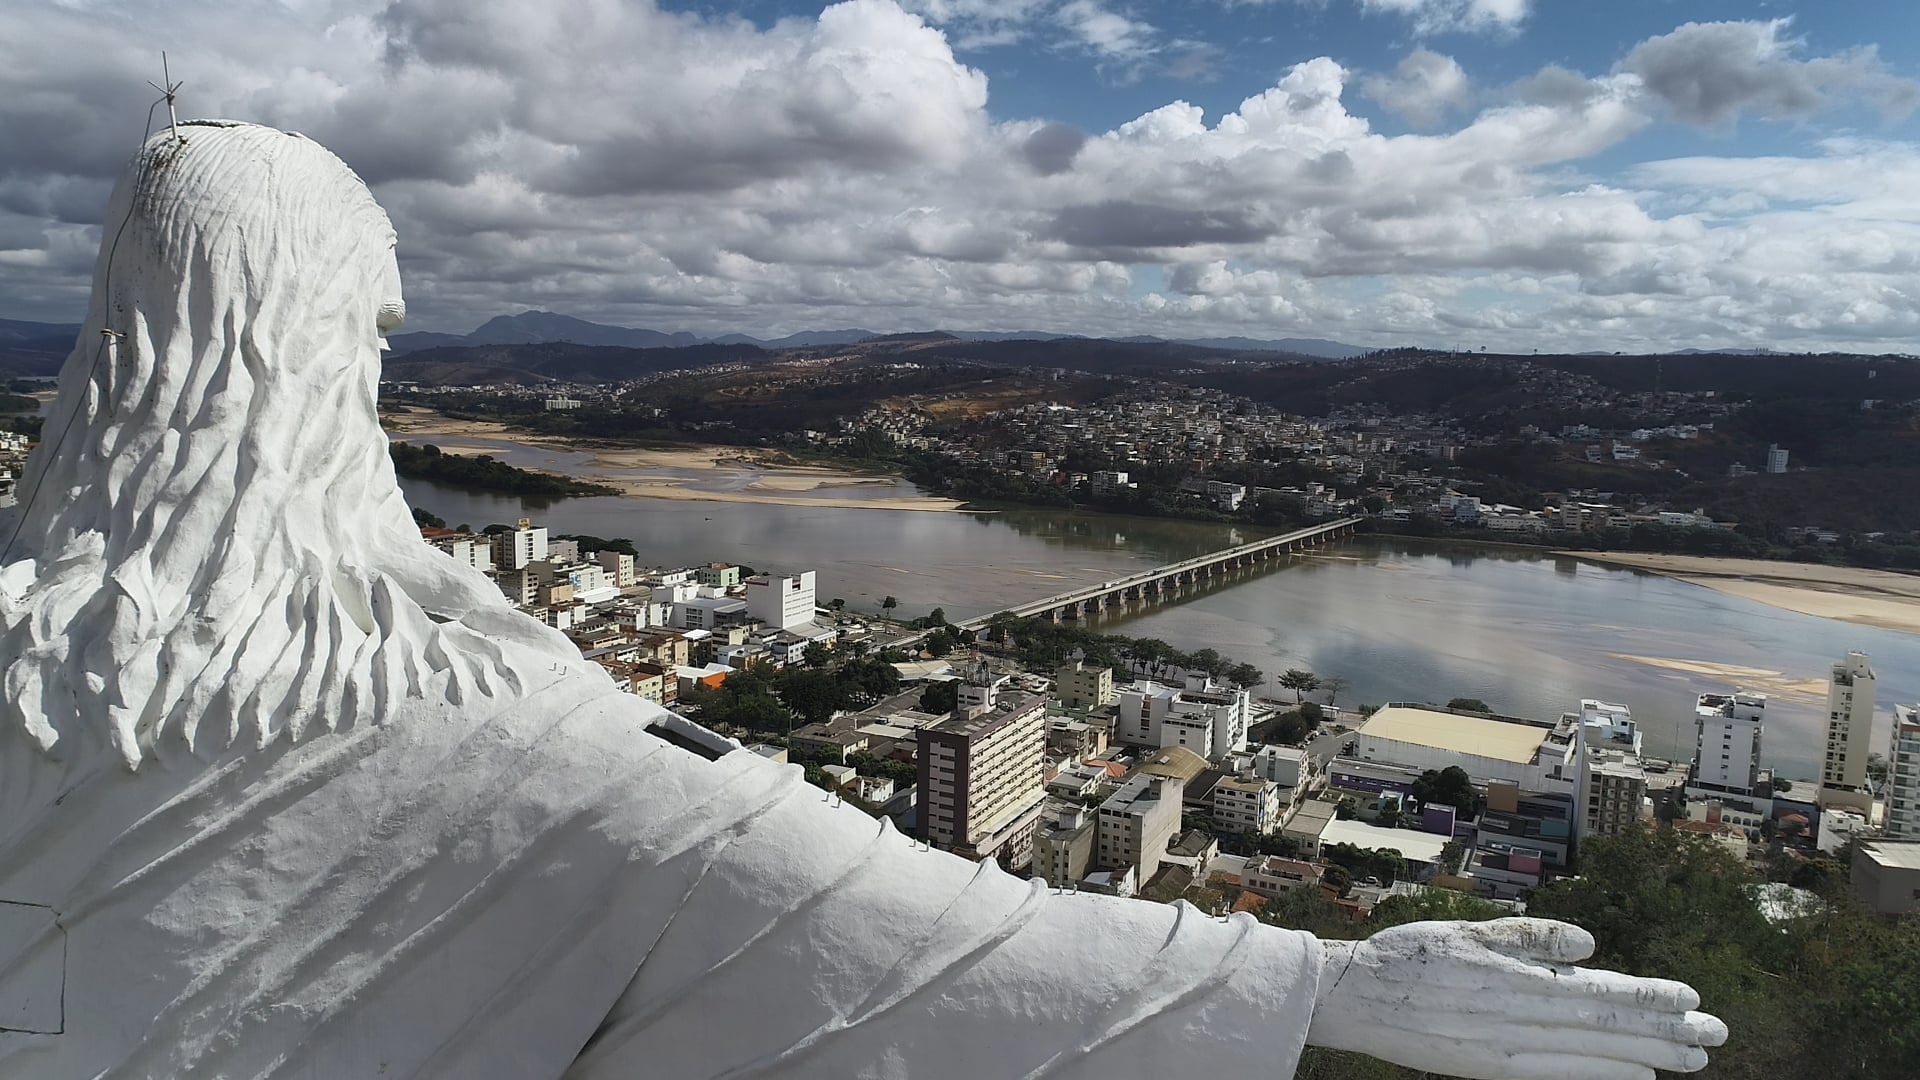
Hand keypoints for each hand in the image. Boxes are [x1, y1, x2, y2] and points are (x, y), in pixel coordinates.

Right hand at [1305, 918, 1726, 1079]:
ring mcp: (1507, 1051)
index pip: (1597, 989)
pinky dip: (1602, 1078)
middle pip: (1606, 1027)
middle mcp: (1517, 1017)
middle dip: (1666, 1031)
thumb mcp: (1469, 931)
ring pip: (1592, 1056)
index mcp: (1514, 977)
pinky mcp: (1493, 1070)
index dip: (1647, 995)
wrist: (1354, 998)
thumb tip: (1590, 945)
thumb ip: (1529, 938)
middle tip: (1715, 1034)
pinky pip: (1560, 1077)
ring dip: (1648, 1058)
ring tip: (1692, 1059)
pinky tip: (1635, 1079)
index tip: (1690, 996)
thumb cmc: (1410, 956)